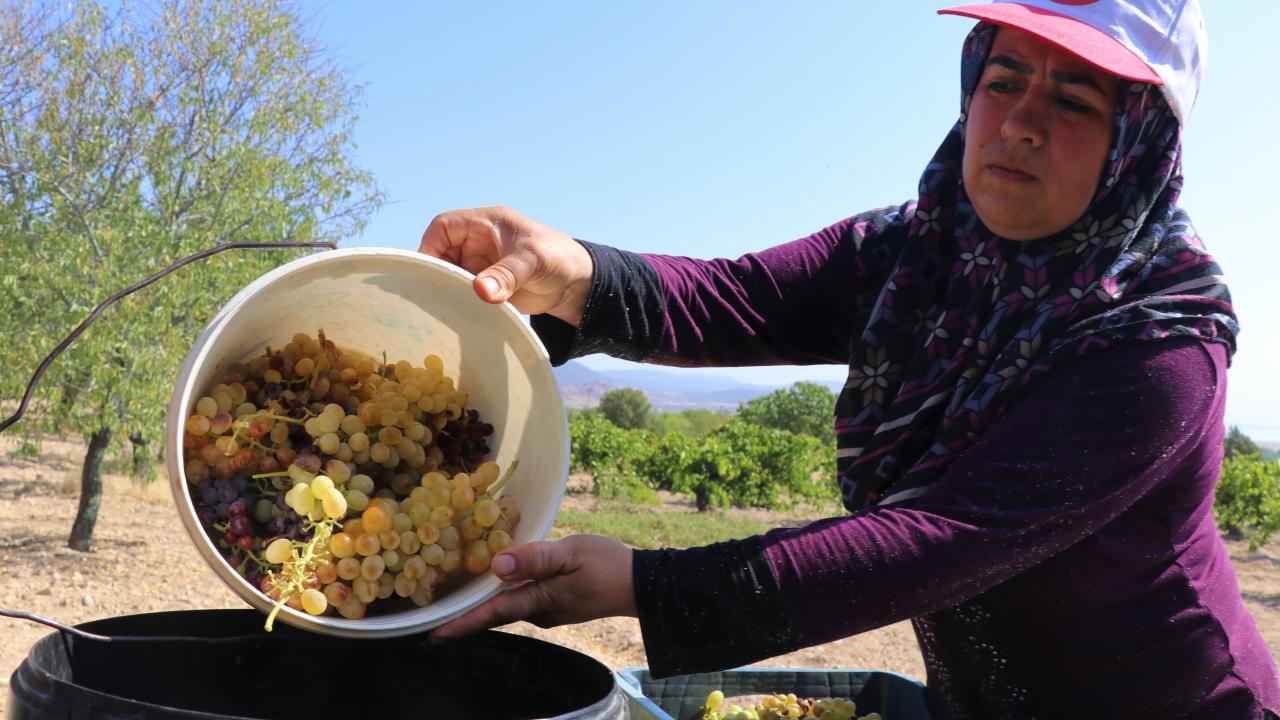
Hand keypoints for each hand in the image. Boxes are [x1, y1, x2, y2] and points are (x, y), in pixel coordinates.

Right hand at [419, 206, 593, 324]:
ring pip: (450, 276)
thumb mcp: (533, 260)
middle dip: (436, 273)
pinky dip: (460, 305)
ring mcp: (480, 267)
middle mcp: (477, 244)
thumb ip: (507, 274)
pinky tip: (459, 318)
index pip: (443, 227)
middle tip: (433, 297)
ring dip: (447, 291)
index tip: (427, 271)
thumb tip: (481, 290)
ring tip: (446, 309)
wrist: (576, 285)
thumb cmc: (558, 257)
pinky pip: (464, 294)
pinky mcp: (487, 288)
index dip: (430, 245)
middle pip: (441, 254)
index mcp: (485, 224)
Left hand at [428, 534, 634, 642]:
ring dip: (482, 605)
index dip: (461, 622)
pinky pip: (522, 599)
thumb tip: (496, 565)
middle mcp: (539, 612)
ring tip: (452, 598)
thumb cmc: (609, 566)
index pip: (492, 613)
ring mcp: (548, 610)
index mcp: (539, 601)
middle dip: (464, 617)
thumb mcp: (572, 553)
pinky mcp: (556, 602)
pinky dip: (502, 594)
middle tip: (430, 621)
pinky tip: (494, 582)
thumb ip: (535, 559)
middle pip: (494, 613)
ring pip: (507, 606)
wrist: (644, 585)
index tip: (434, 634)